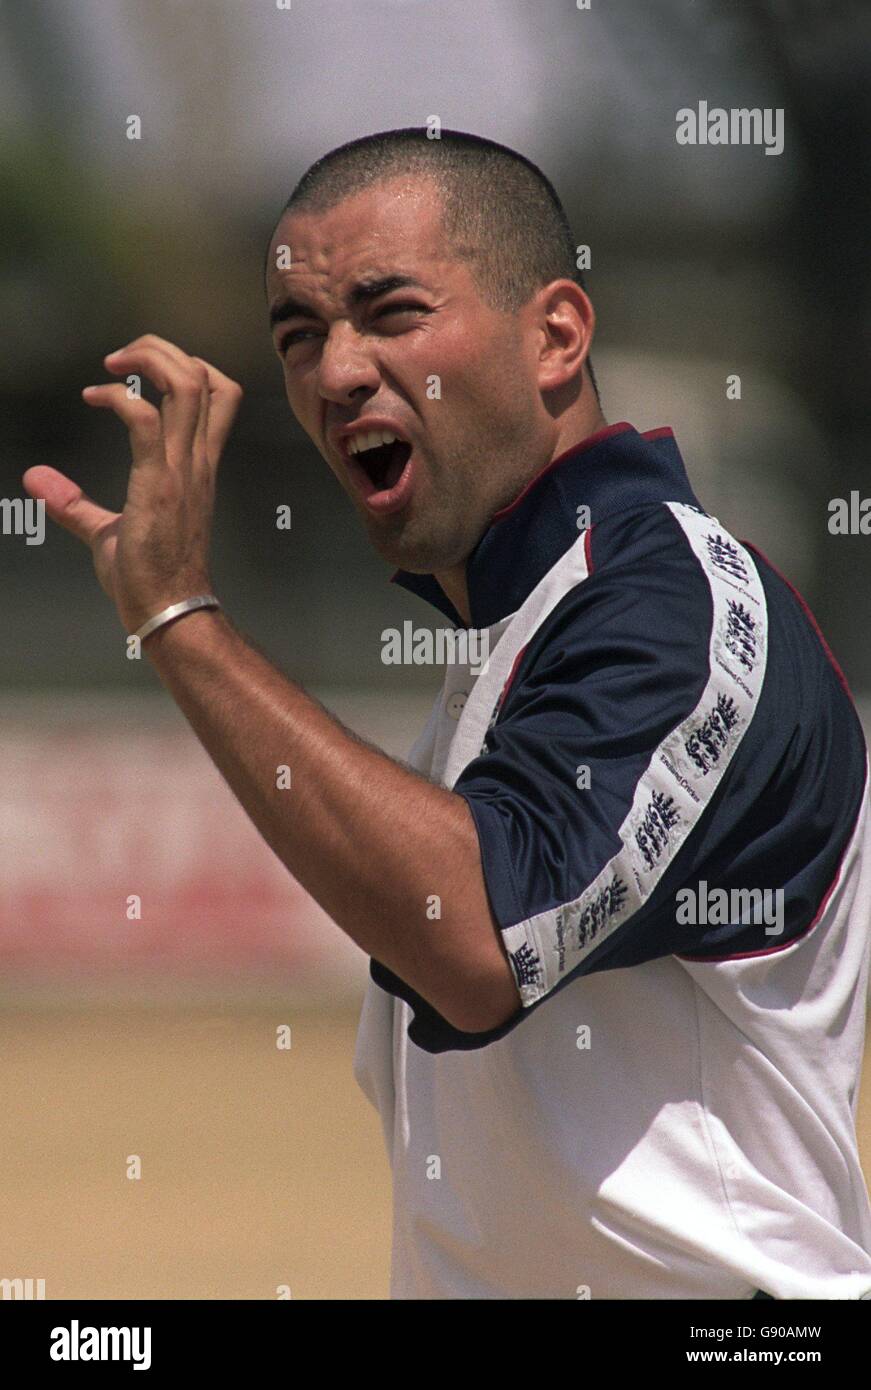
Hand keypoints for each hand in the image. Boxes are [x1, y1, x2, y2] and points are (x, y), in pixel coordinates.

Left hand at [22, 335, 242, 633]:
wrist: (171, 610)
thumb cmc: (151, 578)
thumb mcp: (107, 532)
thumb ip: (75, 504)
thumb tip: (36, 480)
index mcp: (196, 466)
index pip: (219, 394)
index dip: (183, 367)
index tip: (138, 376)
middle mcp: (196, 461)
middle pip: (203, 377)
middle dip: (160, 351)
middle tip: (120, 358)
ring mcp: (181, 470)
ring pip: (186, 385)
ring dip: (148, 361)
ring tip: (112, 367)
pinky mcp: (158, 483)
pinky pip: (144, 420)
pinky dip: (117, 398)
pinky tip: (94, 399)